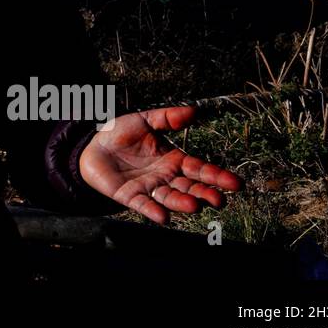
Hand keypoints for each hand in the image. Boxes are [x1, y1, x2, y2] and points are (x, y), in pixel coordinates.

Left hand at [78, 106, 241, 224]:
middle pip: (190, 187)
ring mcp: (149, 188)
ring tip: (194, 205)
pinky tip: (163, 217)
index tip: (236, 183)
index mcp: (173, 160)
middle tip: (220, 200)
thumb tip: (194, 111)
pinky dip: (153, 211)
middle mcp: (165, 177)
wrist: (92, 146)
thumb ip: (168, 117)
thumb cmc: (121, 134)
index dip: (217, 176)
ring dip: (182, 203)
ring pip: (170, 198)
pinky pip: (144, 205)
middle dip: (205, 193)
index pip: (199, 169)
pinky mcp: (130, 197)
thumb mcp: (145, 120)